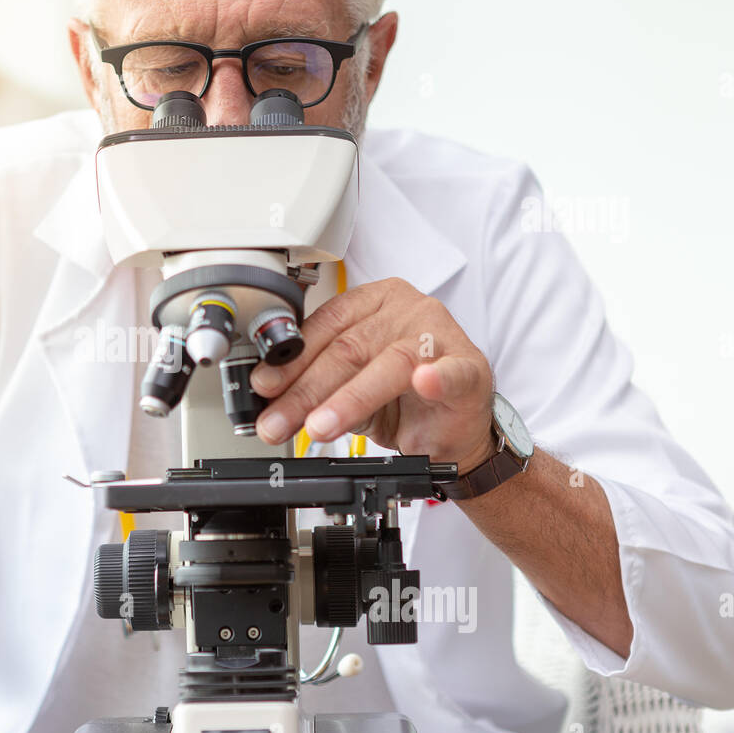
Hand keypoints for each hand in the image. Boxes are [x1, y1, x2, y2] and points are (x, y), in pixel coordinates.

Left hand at [250, 277, 496, 471]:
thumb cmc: (401, 399)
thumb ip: (317, 386)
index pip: (326, 324)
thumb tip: (270, 400)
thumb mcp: (348, 388)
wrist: (450, 430)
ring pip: (387, 364)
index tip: (264, 386)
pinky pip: (451, 372)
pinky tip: (422, 383)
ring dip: (348, 399)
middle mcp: (407, 310)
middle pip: (349, 348)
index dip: (291, 359)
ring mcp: (441, 336)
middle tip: (278, 421)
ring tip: (319, 426)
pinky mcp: (469, 368)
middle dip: (306, 391)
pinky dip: (436, 378)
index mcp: (374, 302)